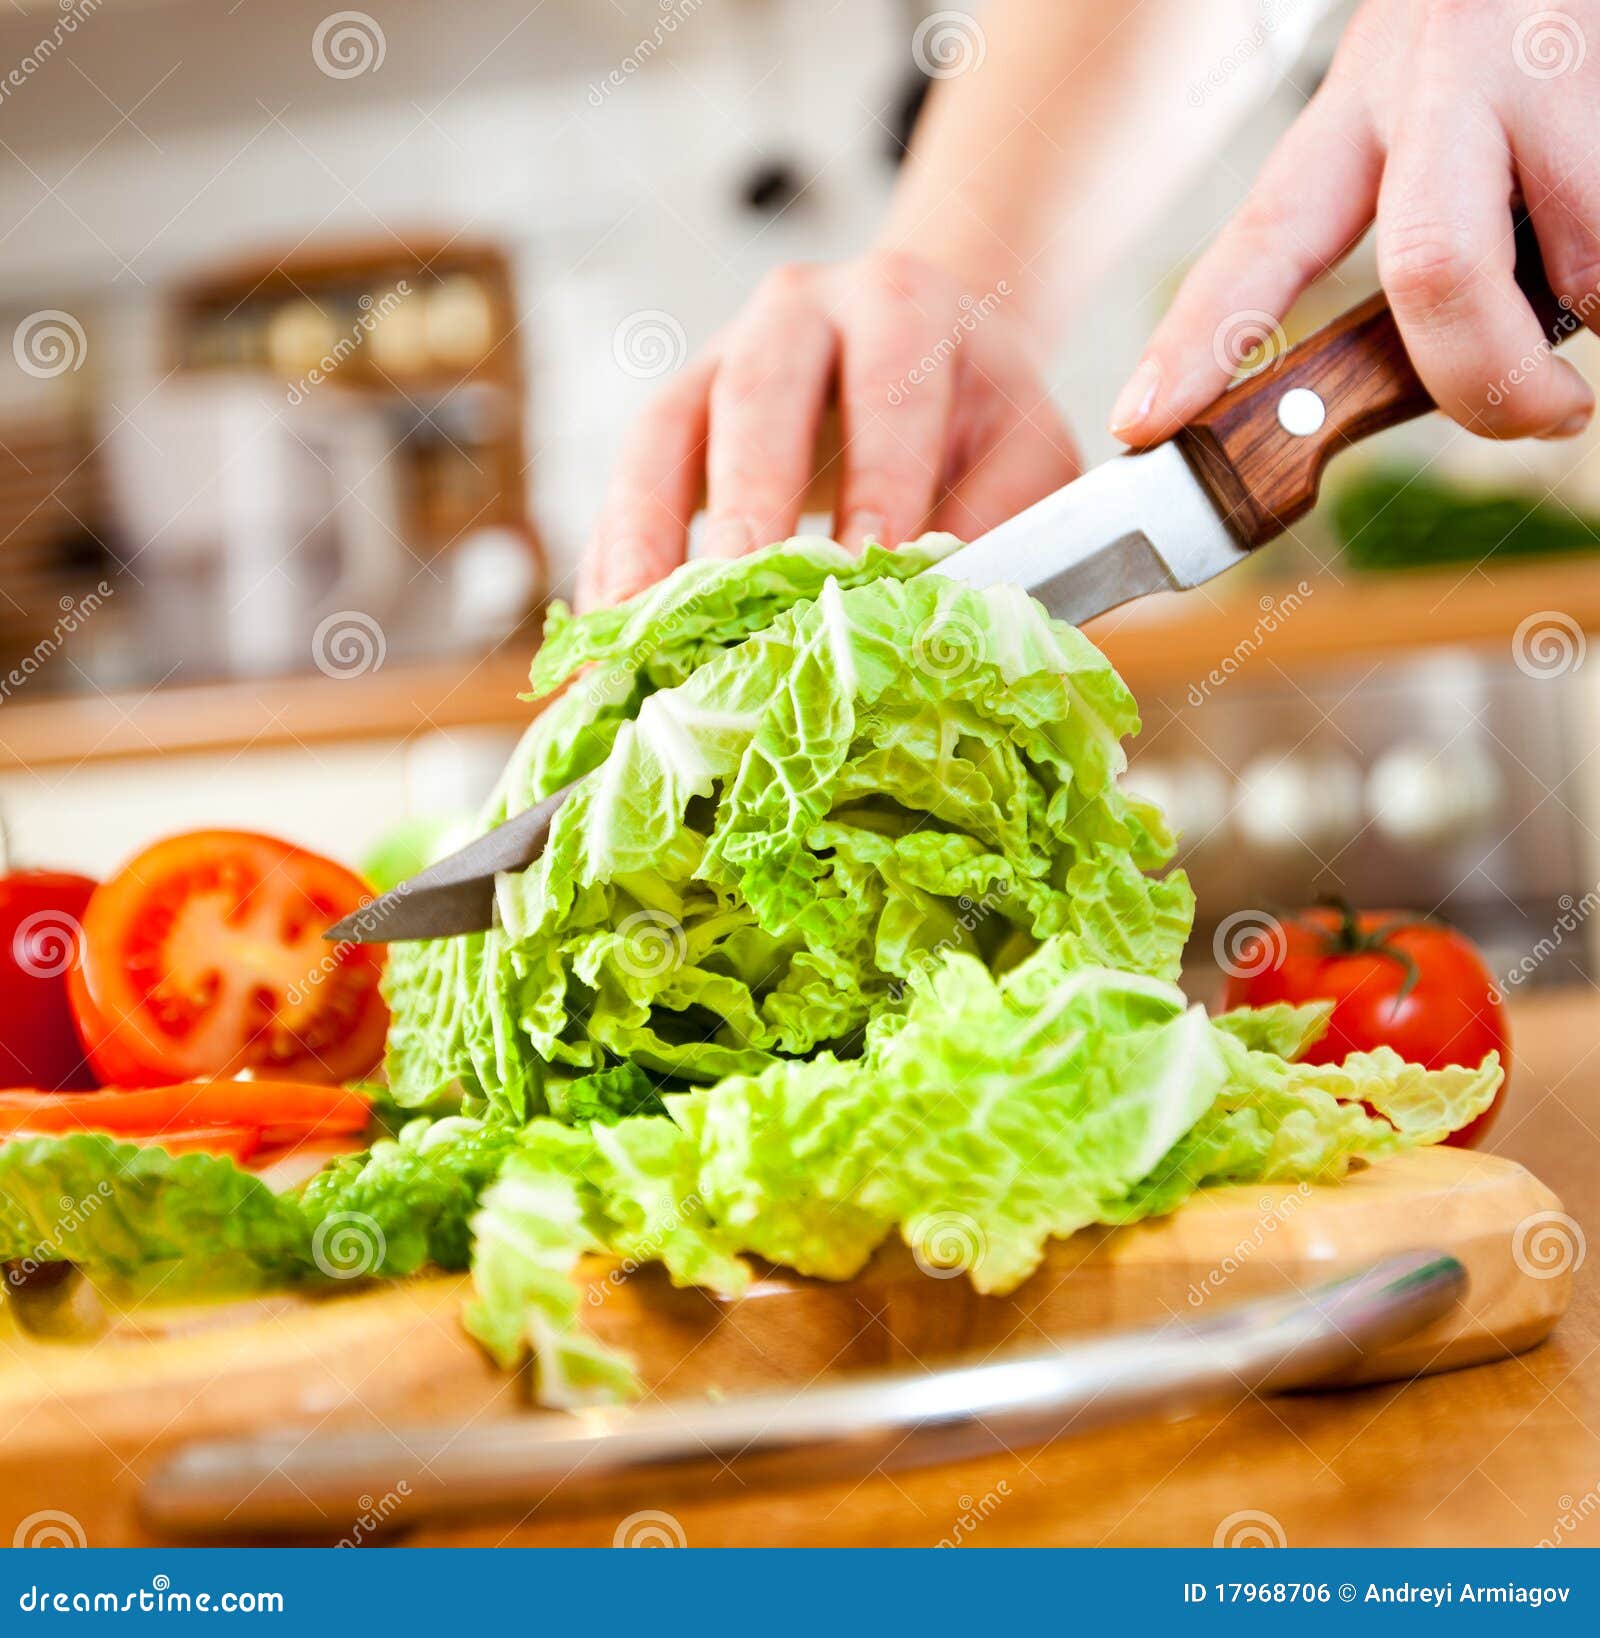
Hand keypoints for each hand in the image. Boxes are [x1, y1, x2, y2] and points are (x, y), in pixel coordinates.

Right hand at [580, 252, 1077, 607]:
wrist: (921, 351)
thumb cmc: (974, 419)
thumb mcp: (1025, 450)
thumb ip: (1009, 517)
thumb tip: (950, 609)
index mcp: (900, 308)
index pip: (887, 390)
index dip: (877, 479)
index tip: (870, 568)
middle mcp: (796, 315)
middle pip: (757, 395)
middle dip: (747, 499)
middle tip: (739, 590)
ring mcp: (716, 360)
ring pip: (663, 433)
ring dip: (645, 531)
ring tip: (639, 621)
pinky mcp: (672, 419)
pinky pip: (627, 483)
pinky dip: (613, 553)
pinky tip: (612, 625)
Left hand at [1109, 0, 1598, 446]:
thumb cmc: (1534, 30)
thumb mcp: (1438, 108)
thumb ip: (1423, 228)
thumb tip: (1448, 373)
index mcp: (1360, 100)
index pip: (1261, 238)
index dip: (1198, 341)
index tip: (1141, 423)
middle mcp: (1435, 77)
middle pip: (1430, 272)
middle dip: (1484, 376)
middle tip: (1538, 417)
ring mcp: (1538, 65)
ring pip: (1577, 254)